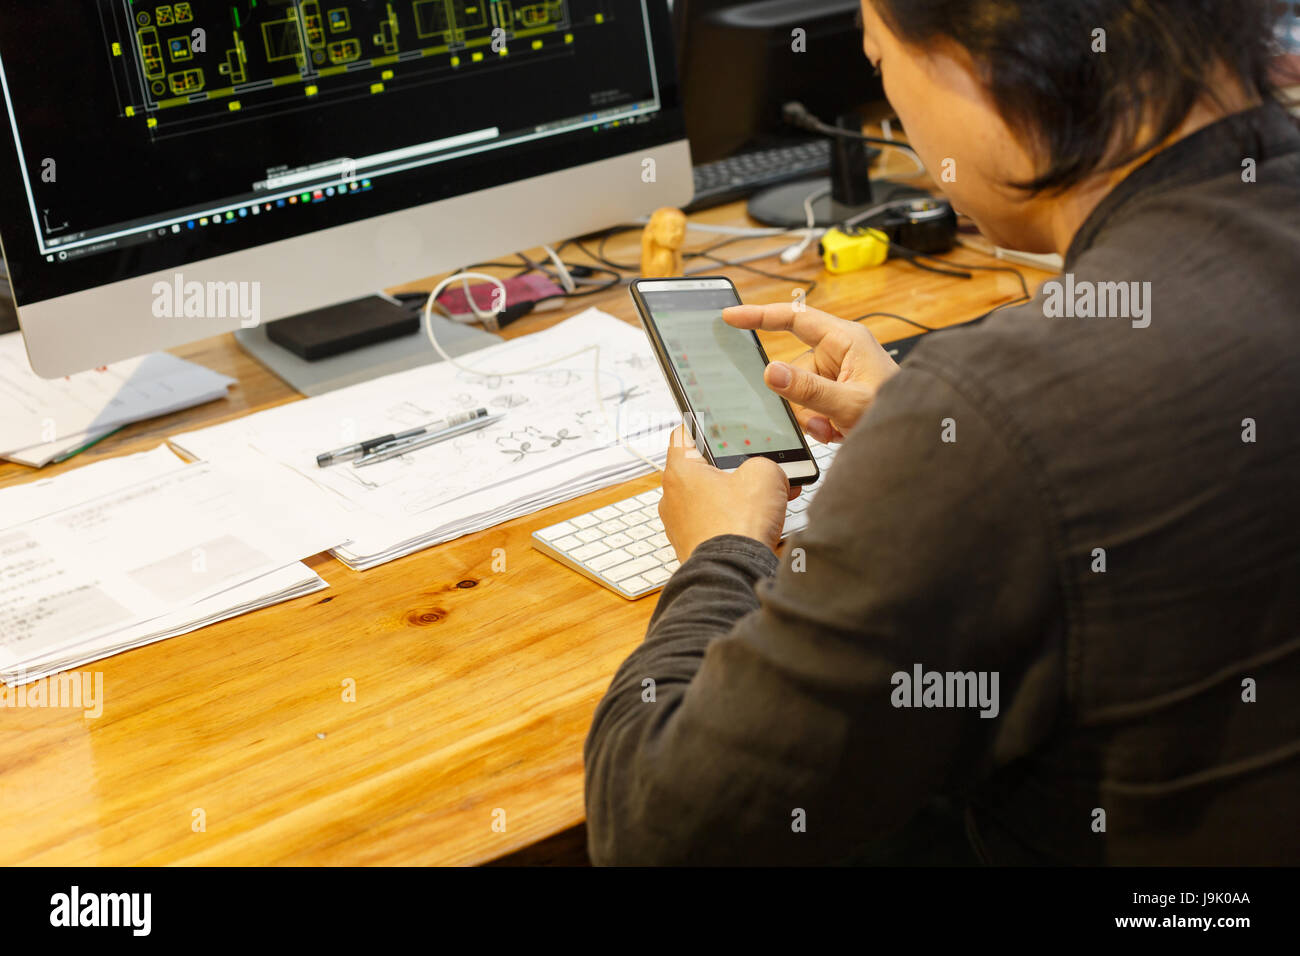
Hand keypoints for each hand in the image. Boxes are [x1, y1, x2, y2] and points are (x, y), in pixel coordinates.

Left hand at [659, 426, 798, 560]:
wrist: (733, 573)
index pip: (683, 432)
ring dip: (738, 493)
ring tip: (769, 495)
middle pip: (702, 468)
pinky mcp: (693, 543)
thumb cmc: (738, 526)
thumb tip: (768, 472)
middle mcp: (672, 496)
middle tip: (757, 464)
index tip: (716, 422)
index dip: (703, 423)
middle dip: (733, 466)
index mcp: (680, 470)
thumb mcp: (765, 473)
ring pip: (712, 497)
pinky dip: (735, 517)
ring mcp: (680, 523)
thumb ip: (766, 461)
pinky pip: (715, 521)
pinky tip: (761, 518)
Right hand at [724, 303, 900, 442]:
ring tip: (837, 428)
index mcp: (845, 339)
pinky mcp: (837, 392)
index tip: (730, 316)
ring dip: (813, 417)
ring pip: (799, 393)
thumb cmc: (899, 411)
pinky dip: (819, 423)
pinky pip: (810, 406)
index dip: (759, 315)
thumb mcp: (849, 403)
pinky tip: (839, 430)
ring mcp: (838, 373)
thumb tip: (771, 373)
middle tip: (821, 418)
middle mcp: (839, 352)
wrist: (922, 436)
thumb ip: (808, 390)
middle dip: (802, 399)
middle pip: (792, 369)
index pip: (793, 318)